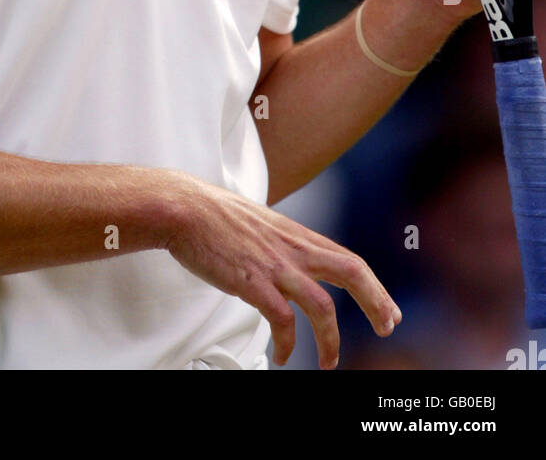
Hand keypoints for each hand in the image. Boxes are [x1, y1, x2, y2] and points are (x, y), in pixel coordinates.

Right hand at [164, 175, 399, 368]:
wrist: (185, 208)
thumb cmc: (215, 216)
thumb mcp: (262, 224)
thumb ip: (281, 242)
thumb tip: (290, 259)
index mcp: (298, 236)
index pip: (349, 260)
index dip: (375, 286)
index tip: (387, 309)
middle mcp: (294, 249)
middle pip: (352, 272)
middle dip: (376, 303)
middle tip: (387, 328)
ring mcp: (275, 266)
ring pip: (322, 306)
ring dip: (331, 340)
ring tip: (328, 362)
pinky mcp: (253, 282)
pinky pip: (282, 320)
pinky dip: (287, 343)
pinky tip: (281, 355)